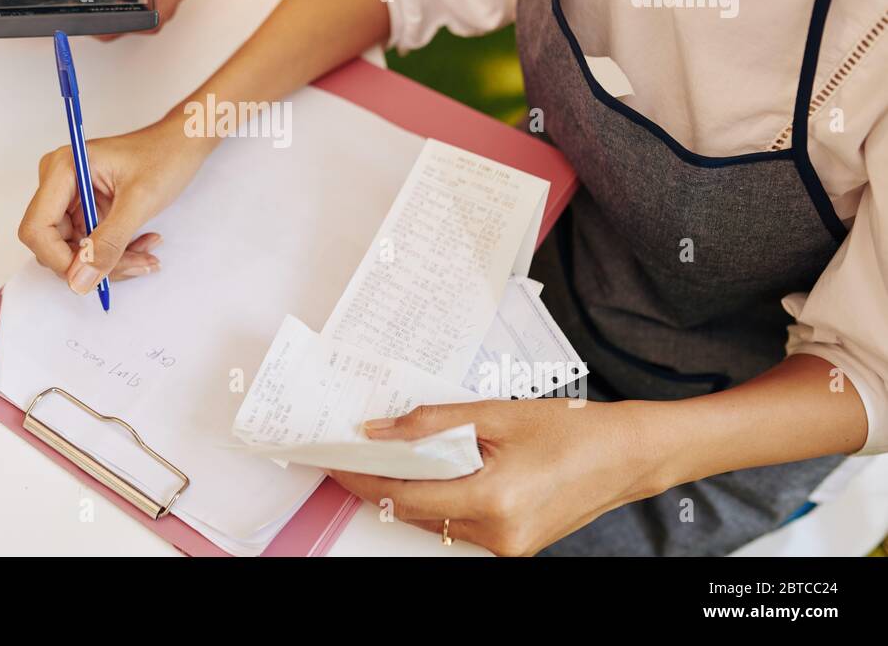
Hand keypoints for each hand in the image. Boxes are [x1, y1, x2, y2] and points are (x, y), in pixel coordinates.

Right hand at [17, 119, 211, 294]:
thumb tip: (80, 281)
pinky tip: (143, 244)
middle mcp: (59, 184)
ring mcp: (70, 199)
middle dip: (94, 263)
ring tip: (147, 255)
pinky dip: (117, 253)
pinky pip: (90, 247)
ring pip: (75, 252)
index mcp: (63, 169)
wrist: (181, 144)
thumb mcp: (139, 202)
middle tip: (138, 263)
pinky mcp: (84, 211)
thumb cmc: (164, 156)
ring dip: (112, 262)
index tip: (92, 276)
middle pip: (55, 246)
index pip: (37, 229)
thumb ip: (108, 243)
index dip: (59, 259)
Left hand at [330, 399, 660, 555]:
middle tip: (351, 454)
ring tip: (385, 457)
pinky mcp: (514, 546)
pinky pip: (459, 523)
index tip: (334, 460)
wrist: (627, 455)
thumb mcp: (496, 414)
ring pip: (435, 520)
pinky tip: (429, 472)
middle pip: (415, 511)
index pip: (404, 495)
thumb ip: (433, 423)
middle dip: (380, 483)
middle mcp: (499, 535)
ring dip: (408, 491)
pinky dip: (439, 498)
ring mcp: (508, 547)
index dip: (363, 478)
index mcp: (493, 500)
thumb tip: (381, 431)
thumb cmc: (572, 430)